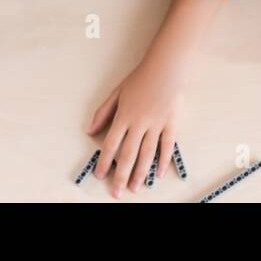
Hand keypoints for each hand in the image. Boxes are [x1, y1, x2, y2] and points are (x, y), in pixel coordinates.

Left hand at [87, 57, 185, 198]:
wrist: (167, 68)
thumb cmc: (141, 78)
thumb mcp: (117, 92)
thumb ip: (102, 113)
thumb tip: (89, 131)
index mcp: (124, 116)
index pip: (111, 144)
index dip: (103, 162)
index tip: (99, 175)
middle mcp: (139, 123)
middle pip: (127, 155)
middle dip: (120, 176)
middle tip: (117, 193)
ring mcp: (156, 124)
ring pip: (146, 154)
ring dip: (139, 173)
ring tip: (134, 188)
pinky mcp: (171, 123)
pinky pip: (167, 146)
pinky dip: (162, 162)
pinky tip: (157, 174)